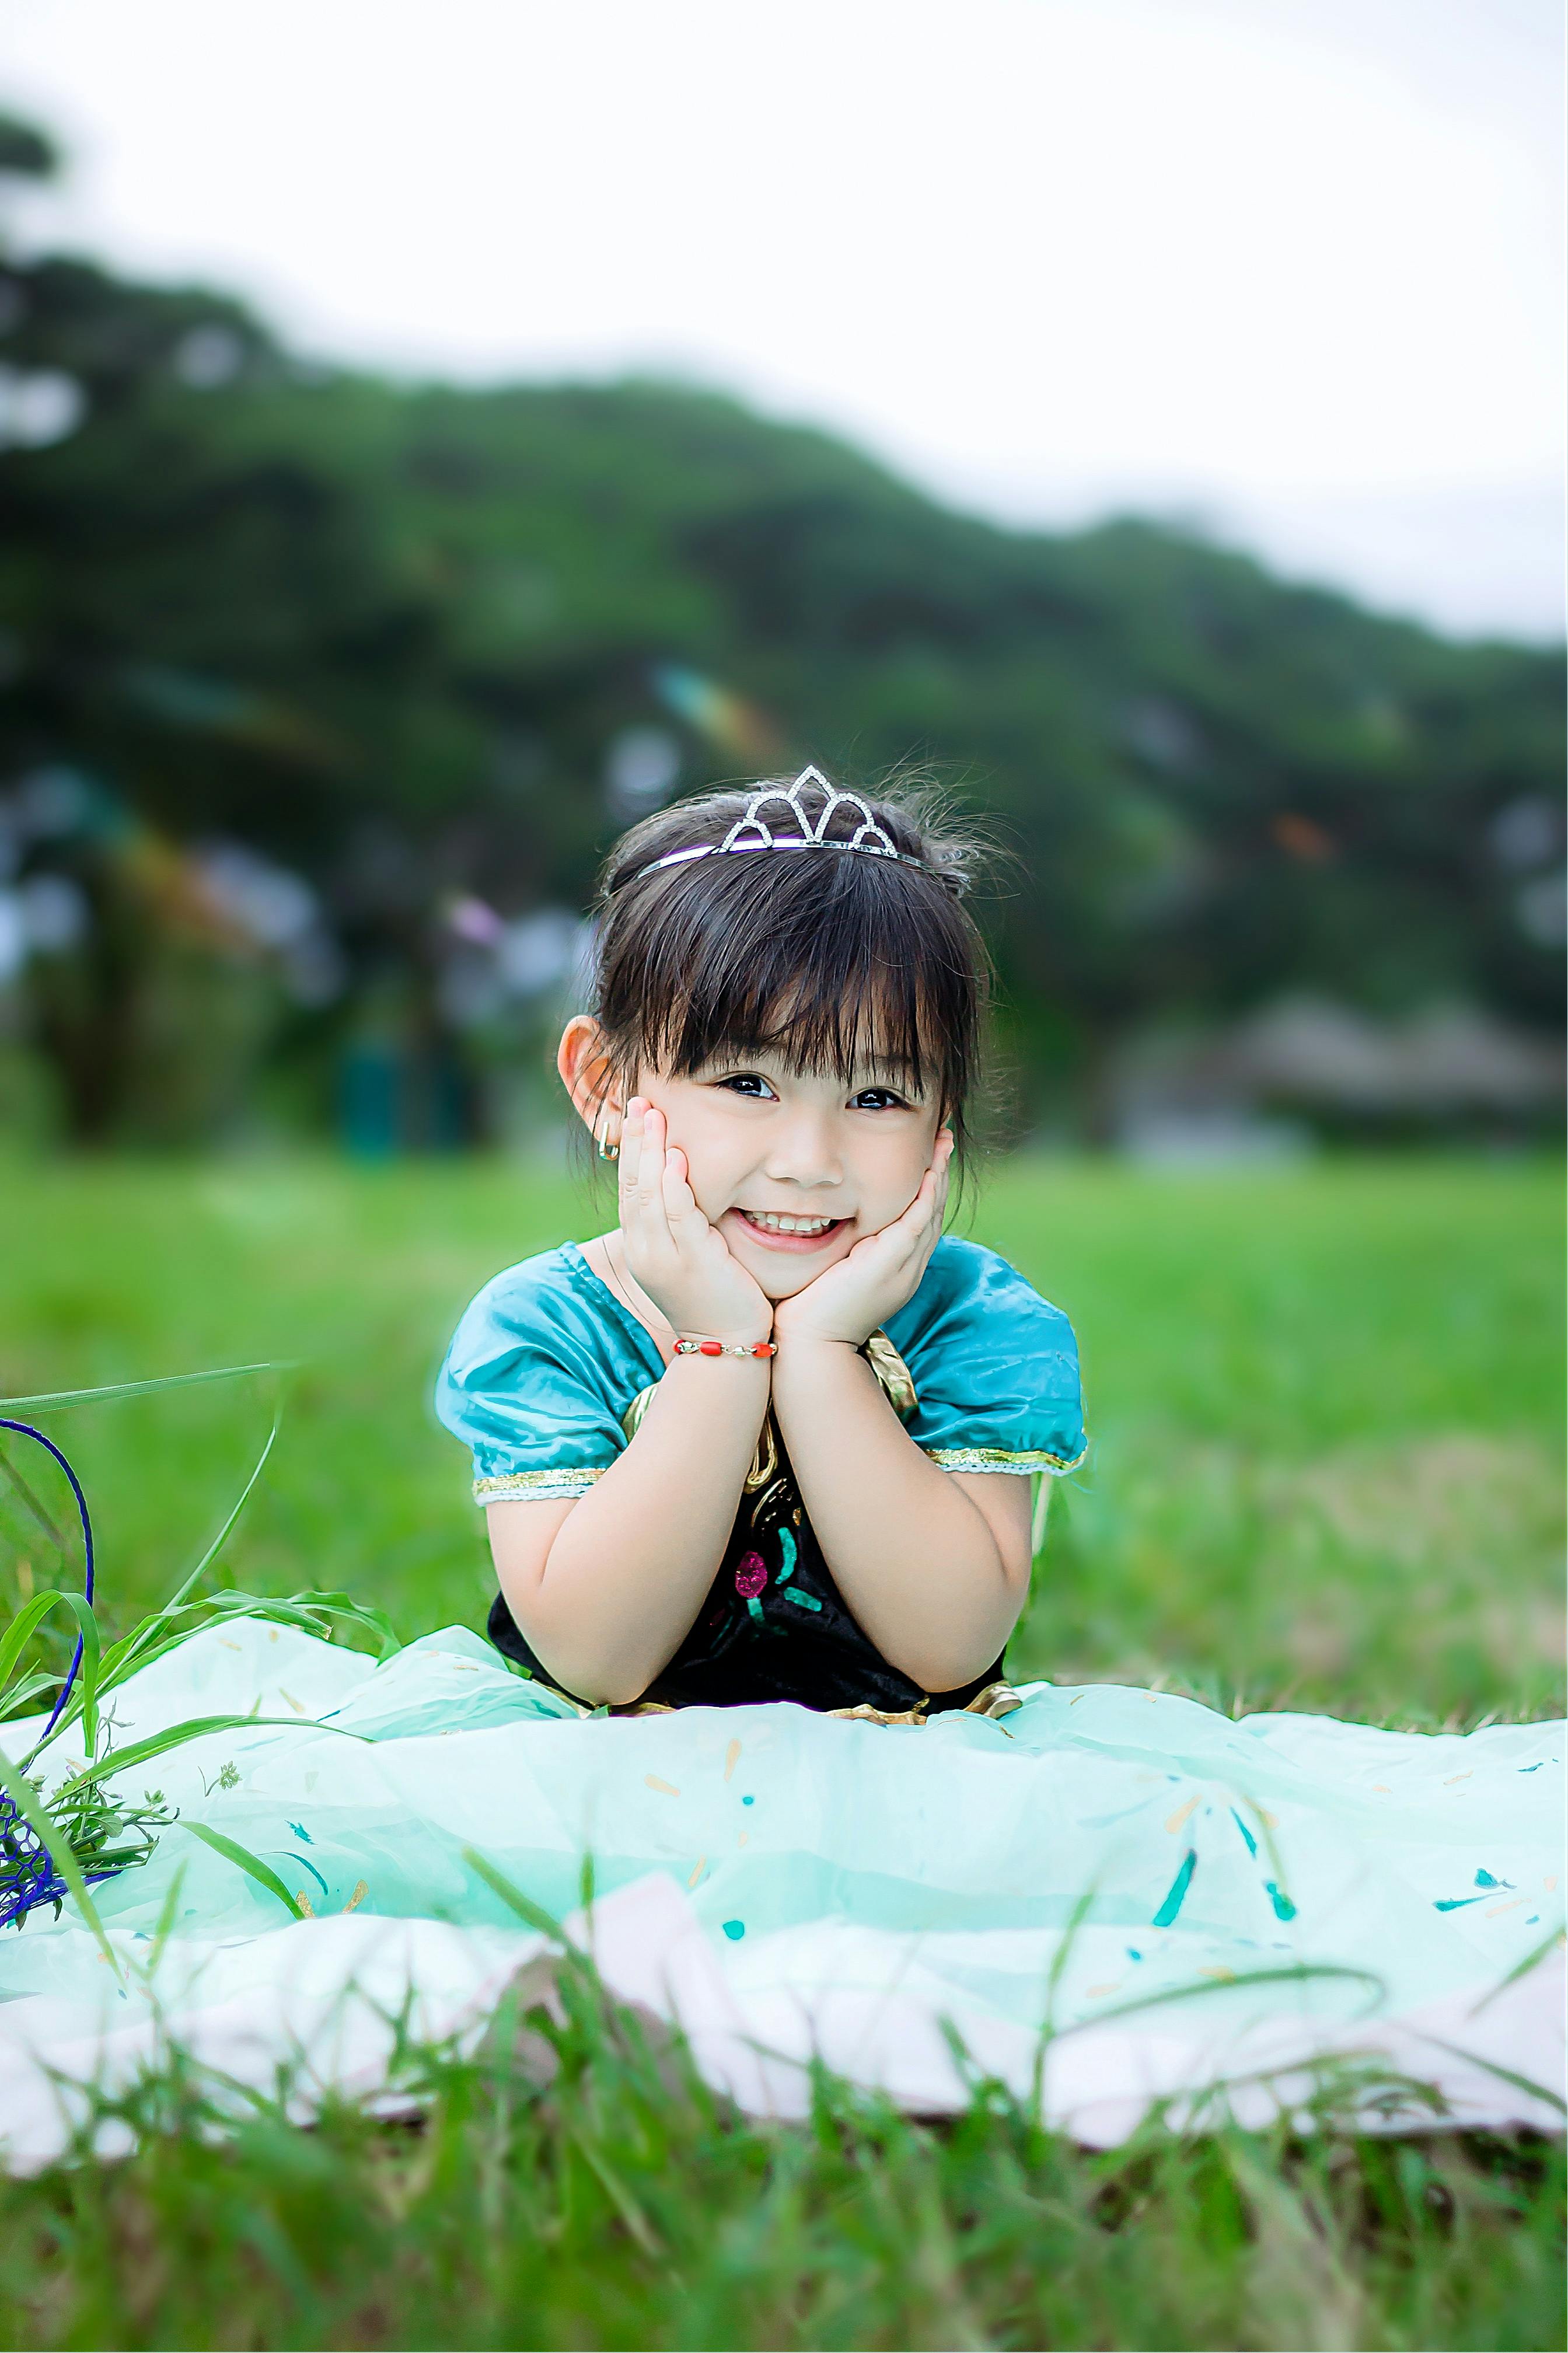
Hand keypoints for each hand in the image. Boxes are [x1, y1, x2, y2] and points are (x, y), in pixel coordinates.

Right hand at [618, 1100, 773, 1344]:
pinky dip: (674, 1186)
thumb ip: (680, 1222)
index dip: (631, 1152)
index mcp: (641, 1248)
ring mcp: (664, 1258)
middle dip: (636, 1141)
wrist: (727, 1345)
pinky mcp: (692, 1263)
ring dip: (651, 1152)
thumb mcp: (688, 1255)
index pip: (629, 1191)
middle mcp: (644, 1251)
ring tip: (655, 1115)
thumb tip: (682, 1180)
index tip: (636, 1116)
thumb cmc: (715, 1296)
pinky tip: (675, 1157)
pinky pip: (677, 1216)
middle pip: (632, 1186)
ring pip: (649, 1196)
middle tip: (639, 1102)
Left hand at [773, 1131, 953, 1348]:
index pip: (919, 1221)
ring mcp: (903, 1267)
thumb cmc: (811, 1313)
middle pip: (932, 1212)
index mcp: (896, 1269)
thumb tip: (829, 1223)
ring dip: (939, 1176)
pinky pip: (917, 1223)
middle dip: (940, 1174)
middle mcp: (907, 1268)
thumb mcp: (835, 1273)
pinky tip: (930, 1171)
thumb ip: (844, 1251)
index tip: (928, 1158)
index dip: (927, 1188)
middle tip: (945, 1139)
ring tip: (943, 1145)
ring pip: (930, 1213)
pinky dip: (926, 1196)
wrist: (812, 1347)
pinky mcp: (891, 1265)